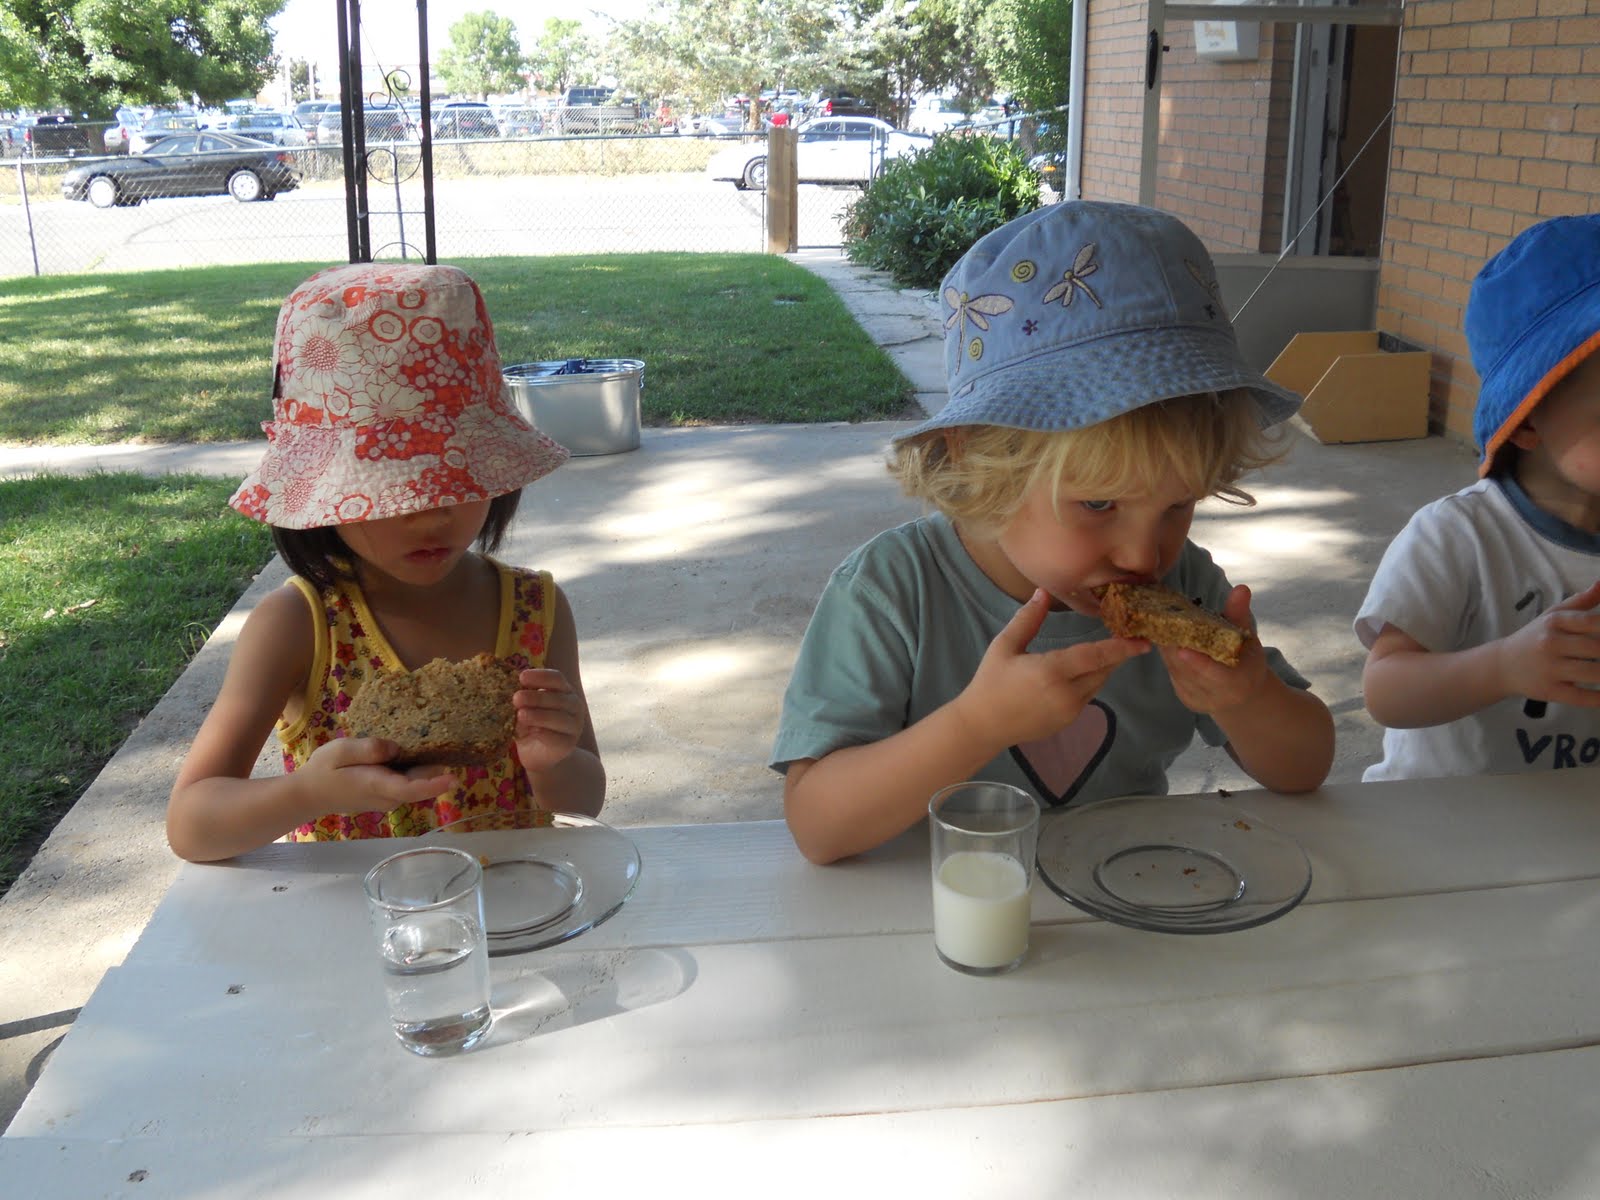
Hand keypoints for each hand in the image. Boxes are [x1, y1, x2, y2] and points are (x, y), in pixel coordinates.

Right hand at [299, 736, 452, 814]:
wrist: (310, 794)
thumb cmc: (324, 770)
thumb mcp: (341, 751)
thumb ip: (369, 749)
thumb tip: (396, 747)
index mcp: (378, 785)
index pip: (411, 789)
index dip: (434, 784)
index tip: (454, 778)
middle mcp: (388, 796)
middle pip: (420, 784)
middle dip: (436, 768)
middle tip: (450, 741)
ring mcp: (389, 798)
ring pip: (416, 783)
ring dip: (427, 767)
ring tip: (438, 741)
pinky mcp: (388, 795)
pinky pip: (408, 783)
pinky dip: (415, 769)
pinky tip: (416, 749)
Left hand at [512, 667, 586, 772]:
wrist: (538, 755)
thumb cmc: (531, 725)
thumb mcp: (525, 708)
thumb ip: (522, 700)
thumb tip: (509, 691)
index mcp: (563, 690)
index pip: (556, 678)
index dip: (540, 676)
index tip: (522, 677)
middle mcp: (573, 705)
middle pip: (557, 697)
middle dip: (535, 697)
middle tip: (516, 698)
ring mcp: (574, 725)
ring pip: (558, 717)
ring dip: (538, 715)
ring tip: (521, 715)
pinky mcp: (568, 744)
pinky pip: (556, 737)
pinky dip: (543, 733)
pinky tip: (531, 732)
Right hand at [953, 588, 1149, 750]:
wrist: (983, 725)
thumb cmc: (990, 682)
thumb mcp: (1005, 646)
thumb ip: (1028, 619)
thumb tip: (1044, 592)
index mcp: (1052, 672)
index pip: (1096, 656)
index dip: (1122, 648)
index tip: (1143, 641)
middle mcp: (1067, 694)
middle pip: (1103, 670)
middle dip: (1116, 655)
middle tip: (1129, 637)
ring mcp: (1069, 711)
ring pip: (1097, 684)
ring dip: (1102, 668)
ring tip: (1106, 651)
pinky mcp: (1068, 722)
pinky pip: (1087, 697)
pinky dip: (1089, 682)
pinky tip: (1081, 672)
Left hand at [1159, 584, 1272, 716]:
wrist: (1244, 692)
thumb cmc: (1247, 658)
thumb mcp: (1248, 638)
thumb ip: (1239, 615)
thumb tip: (1241, 589)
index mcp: (1238, 682)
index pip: (1216, 674)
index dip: (1199, 663)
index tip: (1183, 650)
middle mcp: (1217, 696)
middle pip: (1189, 670)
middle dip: (1175, 646)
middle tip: (1162, 621)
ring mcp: (1199, 699)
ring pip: (1176, 670)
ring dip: (1167, 648)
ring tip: (1159, 624)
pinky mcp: (1185, 698)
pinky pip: (1172, 674)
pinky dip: (1167, 656)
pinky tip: (1163, 638)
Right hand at [1495, 580, 1599, 704]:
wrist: (1502, 665)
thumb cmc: (1535, 637)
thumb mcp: (1553, 615)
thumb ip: (1581, 602)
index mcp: (1554, 622)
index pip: (1591, 621)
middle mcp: (1550, 644)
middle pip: (1596, 648)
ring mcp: (1549, 669)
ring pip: (1592, 672)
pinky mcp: (1549, 691)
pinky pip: (1580, 697)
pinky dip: (1599, 699)